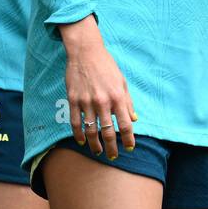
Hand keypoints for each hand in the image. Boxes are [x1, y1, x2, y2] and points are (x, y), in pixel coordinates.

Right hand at [60, 16, 135, 158]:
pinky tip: (82, 142)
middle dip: (112, 147)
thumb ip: (128, 102)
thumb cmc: (107, 66)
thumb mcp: (122, 82)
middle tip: (113, 156)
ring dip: (95, 144)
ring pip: (91, 130)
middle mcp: (103, 101)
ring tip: (98, 152)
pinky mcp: (73, 100)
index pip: (125, 124)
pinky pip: (75, 122)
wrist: (86, 52)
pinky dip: (78, 135)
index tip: (130, 147)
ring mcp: (86, 102)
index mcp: (117, 97)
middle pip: (108, 132)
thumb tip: (134, 119)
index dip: (129, 139)